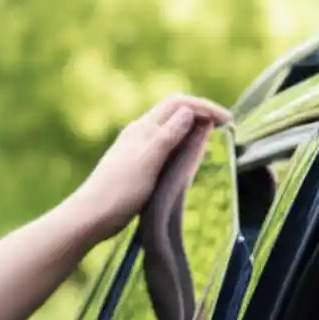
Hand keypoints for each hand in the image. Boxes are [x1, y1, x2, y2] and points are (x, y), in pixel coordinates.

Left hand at [65, 94, 230, 238]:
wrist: (90, 216)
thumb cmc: (119, 191)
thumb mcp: (149, 162)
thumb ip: (168, 136)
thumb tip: (187, 111)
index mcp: (143, 128)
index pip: (178, 103)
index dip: (205, 107)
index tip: (228, 122)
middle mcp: (139, 133)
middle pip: (174, 112)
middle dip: (200, 114)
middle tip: (225, 128)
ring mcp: (136, 148)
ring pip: (169, 128)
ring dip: (191, 129)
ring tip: (211, 140)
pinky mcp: (135, 164)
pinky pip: (163, 146)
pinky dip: (180, 145)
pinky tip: (186, 158)